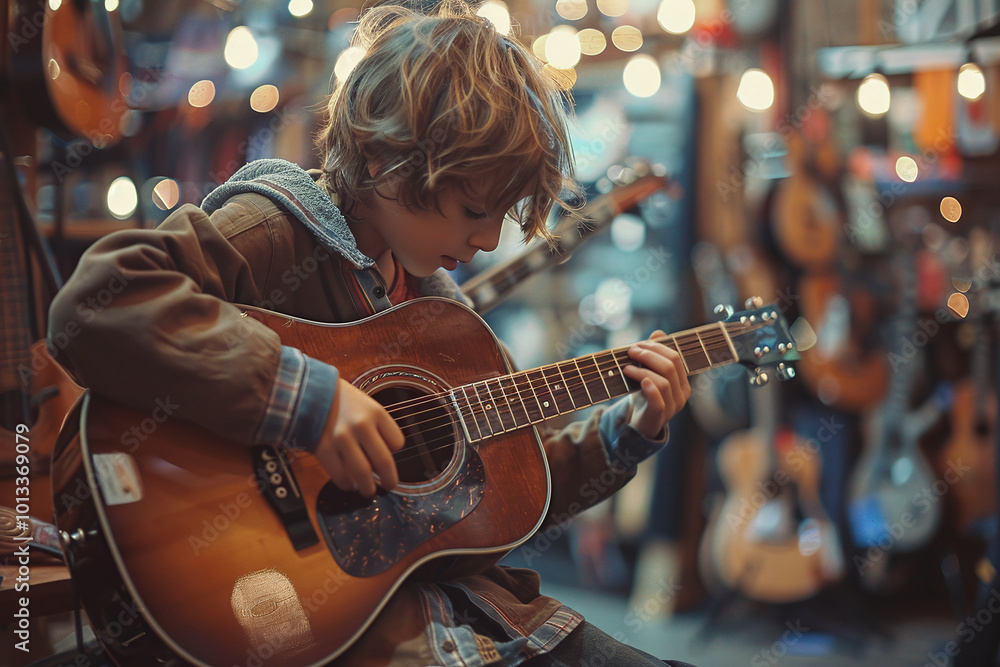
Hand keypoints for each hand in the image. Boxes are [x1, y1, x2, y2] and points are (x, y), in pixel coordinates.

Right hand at [313, 378, 404, 495]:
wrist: (309, 391)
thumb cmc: (341, 401)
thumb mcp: (366, 405)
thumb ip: (377, 428)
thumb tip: (384, 458)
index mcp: (376, 412)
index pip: (397, 443)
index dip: (394, 451)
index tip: (388, 454)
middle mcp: (361, 425)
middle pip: (383, 462)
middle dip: (389, 479)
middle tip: (389, 485)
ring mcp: (342, 438)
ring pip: (363, 474)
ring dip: (368, 488)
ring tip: (368, 490)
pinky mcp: (324, 448)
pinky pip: (340, 475)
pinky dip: (347, 484)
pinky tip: (348, 483)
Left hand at [623, 330, 690, 439]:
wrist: (639, 426)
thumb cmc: (644, 397)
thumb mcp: (649, 373)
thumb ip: (654, 355)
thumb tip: (658, 333)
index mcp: (682, 382)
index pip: (675, 357)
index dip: (656, 347)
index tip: (638, 344)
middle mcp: (682, 394)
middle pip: (670, 366)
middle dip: (648, 355)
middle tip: (630, 352)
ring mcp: (672, 407)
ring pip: (663, 382)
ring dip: (642, 370)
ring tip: (626, 367)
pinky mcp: (659, 417)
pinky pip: (658, 401)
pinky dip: (649, 388)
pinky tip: (639, 380)